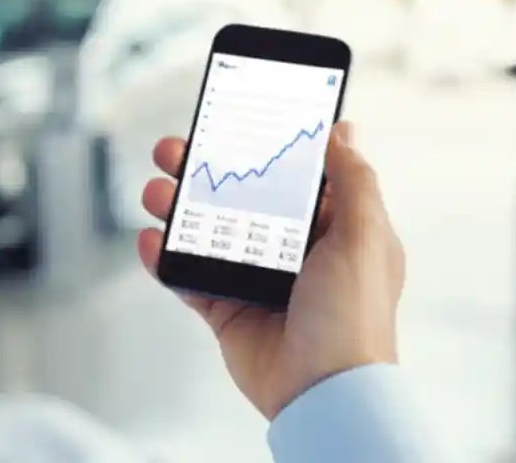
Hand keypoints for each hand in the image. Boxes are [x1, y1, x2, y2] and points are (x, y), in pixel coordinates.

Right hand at [137, 122, 405, 419]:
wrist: (323, 393)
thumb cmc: (354, 318)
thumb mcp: (365, 237)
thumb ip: (354, 181)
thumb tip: (343, 133)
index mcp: (334, 229)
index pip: (295, 176)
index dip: (264, 149)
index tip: (235, 122)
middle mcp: (295, 250)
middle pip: (241, 197)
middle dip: (205, 171)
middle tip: (175, 150)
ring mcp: (258, 279)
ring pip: (208, 231)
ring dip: (177, 208)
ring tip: (155, 191)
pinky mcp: (228, 310)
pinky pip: (189, 277)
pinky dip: (165, 258)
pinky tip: (150, 239)